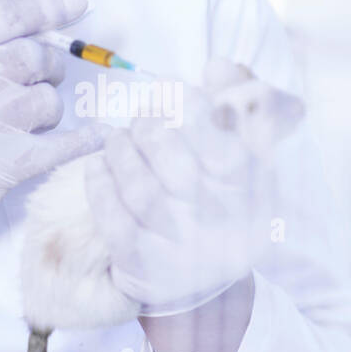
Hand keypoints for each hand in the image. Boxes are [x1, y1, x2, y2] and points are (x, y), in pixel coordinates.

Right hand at [0, 0, 103, 278]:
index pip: (9, 15)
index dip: (50, 6)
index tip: (80, 3)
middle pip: (37, 56)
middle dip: (47, 68)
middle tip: (38, 81)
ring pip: (50, 100)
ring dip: (47, 111)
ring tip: (25, 124)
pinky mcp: (7, 162)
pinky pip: (64, 145)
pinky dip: (85, 141)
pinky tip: (96, 138)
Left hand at [85, 59, 303, 314]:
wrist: (206, 284)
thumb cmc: (225, 200)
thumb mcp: (247, 154)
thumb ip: (239, 104)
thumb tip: (218, 67)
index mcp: (253, 194)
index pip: (226, 146)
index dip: (192, 108)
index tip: (170, 86)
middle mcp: (222, 227)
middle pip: (180, 170)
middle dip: (152, 129)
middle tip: (142, 115)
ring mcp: (183, 251)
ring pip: (142, 193)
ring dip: (122, 153)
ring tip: (118, 138)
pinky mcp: (145, 269)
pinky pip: (115, 224)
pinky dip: (100, 188)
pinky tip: (97, 166)